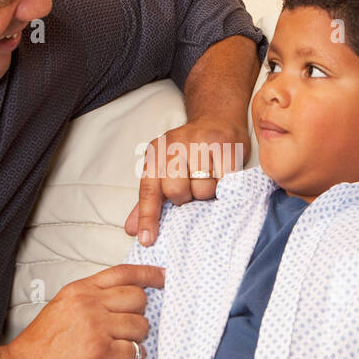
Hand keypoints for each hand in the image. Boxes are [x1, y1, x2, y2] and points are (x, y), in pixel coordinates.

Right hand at [7, 263, 163, 358]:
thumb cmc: (41, 345)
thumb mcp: (62, 307)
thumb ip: (90, 298)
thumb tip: (122, 298)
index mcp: (80, 290)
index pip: (123, 273)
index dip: (149, 274)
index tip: (164, 277)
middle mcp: (90, 305)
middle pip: (138, 298)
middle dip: (139, 314)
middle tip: (126, 328)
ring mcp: (98, 329)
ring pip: (141, 326)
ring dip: (136, 339)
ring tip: (118, 348)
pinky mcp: (103, 354)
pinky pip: (136, 352)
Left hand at [124, 116, 248, 245]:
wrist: (216, 118)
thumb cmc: (189, 151)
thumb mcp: (164, 170)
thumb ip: (149, 200)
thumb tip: (132, 229)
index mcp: (156, 153)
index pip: (148, 189)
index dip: (147, 216)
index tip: (146, 239)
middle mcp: (175, 145)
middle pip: (177, 192)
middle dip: (186, 198)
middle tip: (192, 188)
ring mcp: (201, 143)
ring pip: (203, 190)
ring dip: (208, 192)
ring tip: (210, 179)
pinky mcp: (225, 145)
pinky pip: (225, 181)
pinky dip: (225, 185)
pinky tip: (223, 174)